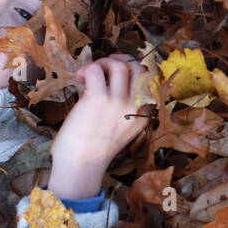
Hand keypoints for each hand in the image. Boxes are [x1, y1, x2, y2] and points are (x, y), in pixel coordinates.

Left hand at [46, 55, 149, 200]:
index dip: (131, 70)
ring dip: (102, 63)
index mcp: (142, 115)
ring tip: (88, 74)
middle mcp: (135, 107)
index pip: (147, 82)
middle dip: (119, 60)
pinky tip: (79, 79)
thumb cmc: (94, 151)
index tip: (115, 72)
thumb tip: (107, 85)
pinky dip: (87, 69)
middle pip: (138, 68)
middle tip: (103, 67)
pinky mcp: (98, 99)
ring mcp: (118, 102)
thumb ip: (121, 110)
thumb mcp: (120, 131)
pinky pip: (96, 70)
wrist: (80, 167)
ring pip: (119, 64)